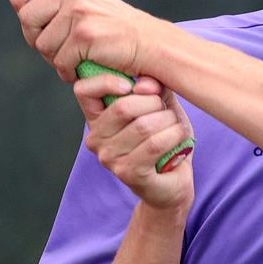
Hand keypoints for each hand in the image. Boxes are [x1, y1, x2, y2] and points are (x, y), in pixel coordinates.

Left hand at [10, 0, 160, 81]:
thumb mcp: (89, 4)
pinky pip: (59, 61)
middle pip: (26, 17)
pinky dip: (69, 72)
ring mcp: (79, 13)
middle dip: (35, 38)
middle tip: (55, 48)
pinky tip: (82, 68)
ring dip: (55, 59)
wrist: (150, 44)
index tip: (28, 16)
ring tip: (75, 58)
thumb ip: (59, 2)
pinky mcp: (84, 36)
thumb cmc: (117, 31)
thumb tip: (22, 9)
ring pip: (41, 45)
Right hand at [76, 71, 194, 209]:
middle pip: (123, 107)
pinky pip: (155, 144)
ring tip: (175, 126)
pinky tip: (179, 137)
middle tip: (166, 111)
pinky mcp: (128, 173)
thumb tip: (144, 84)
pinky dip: (174, 136)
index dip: (106, 81)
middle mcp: (95, 138)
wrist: (173, 182)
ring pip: (144, 125)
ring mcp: (109, 158)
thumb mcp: (160, 105)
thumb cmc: (163, 139)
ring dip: (169, 121)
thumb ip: (153, 88)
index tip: (130, 85)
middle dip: (154, 103)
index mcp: (96, 118)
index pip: (83, 90)